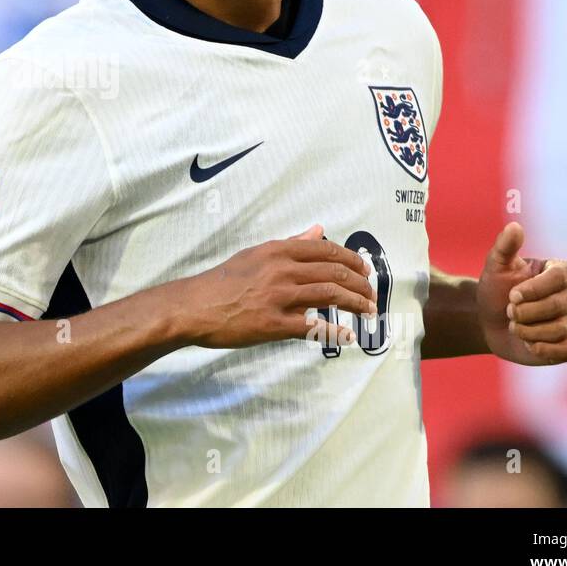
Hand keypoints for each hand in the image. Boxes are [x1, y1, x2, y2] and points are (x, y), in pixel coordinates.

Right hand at [179, 224, 377, 349]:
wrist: (195, 306)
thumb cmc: (223, 280)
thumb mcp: (255, 254)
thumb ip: (290, 243)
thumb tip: (318, 229)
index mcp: (278, 251)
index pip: (326, 251)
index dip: (352, 260)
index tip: (365, 270)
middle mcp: (282, 270)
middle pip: (334, 273)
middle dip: (360, 284)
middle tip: (371, 294)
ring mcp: (279, 297)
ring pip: (330, 296)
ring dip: (355, 304)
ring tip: (368, 311)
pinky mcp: (274, 324)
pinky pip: (313, 327)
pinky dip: (334, 331)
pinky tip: (348, 335)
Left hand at [477, 222, 566, 365]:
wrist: (489, 322)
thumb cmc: (496, 290)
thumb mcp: (496, 267)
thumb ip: (505, 247)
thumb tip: (515, 226)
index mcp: (560, 272)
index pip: (560, 277)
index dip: (535, 289)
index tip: (512, 295)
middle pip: (561, 305)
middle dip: (527, 311)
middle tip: (508, 311)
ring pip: (561, 329)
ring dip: (529, 330)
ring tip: (514, 326)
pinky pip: (565, 350)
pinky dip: (542, 348)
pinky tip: (528, 344)